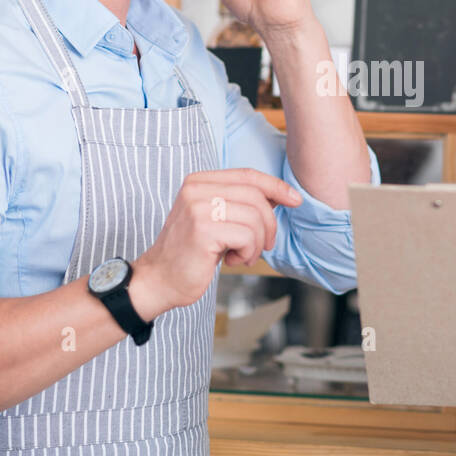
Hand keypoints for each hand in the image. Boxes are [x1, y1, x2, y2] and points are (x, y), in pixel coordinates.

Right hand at [129, 168, 301, 319]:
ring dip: (257, 243)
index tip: (295, 200)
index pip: (248, 175)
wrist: (160, 280)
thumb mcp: (217, 220)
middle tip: (263, 245)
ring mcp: (198, 208)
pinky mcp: (203, 230)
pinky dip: (248, 253)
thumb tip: (279, 196)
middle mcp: (196, 189)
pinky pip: (247, 236)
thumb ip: (240, 204)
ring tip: (242, 255)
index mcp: (198, 181)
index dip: (276, 186)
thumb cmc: (192, 253)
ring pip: (254, 218)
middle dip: (269, 224)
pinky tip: (231, 260)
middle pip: (255, 196)